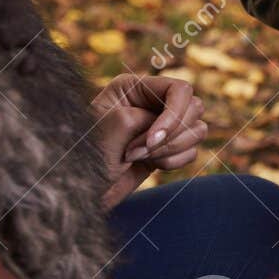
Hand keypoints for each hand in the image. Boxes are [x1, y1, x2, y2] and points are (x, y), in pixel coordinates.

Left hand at [93, 73, 207, 207]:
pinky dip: (174, 162)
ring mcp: (162, 125)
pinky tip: (148, 166)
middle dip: (170, 136)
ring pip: (197, 130)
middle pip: (194, 108)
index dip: (173, 115)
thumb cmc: (88, 156)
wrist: (81, 191)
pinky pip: (192, 151)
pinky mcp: (168, 148)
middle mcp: (151, 102)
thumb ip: (146, 119)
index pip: (179, 89)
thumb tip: (174, 127)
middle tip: (135, 153)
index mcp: (135, 87)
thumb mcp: (113, 129)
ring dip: (172, 149)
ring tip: (138, 159)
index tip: (152, 140)